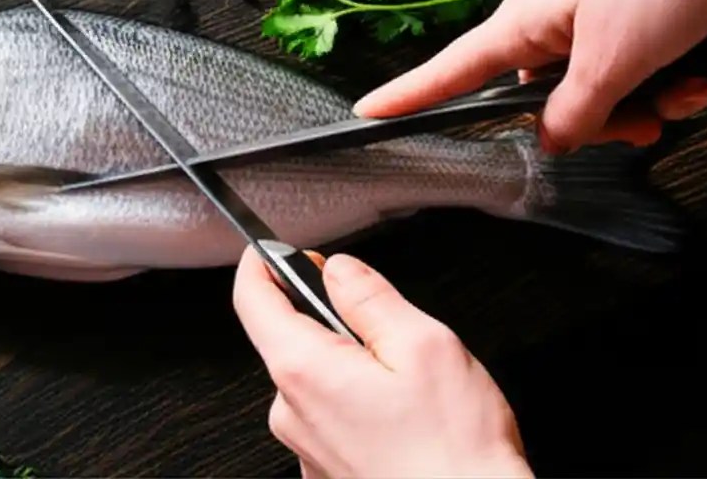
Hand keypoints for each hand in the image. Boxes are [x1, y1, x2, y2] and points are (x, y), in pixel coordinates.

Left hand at [233, 248, 530, 478]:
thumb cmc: (454, 452)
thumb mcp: (424, 345)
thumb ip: (371, 298)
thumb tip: (338, 270)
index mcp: (304, 368)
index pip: (251, 298)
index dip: (263, 263)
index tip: (277, 250)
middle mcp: (290, 411)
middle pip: (286, 337)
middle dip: (328, 321)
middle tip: (387, 331)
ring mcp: (305, 445)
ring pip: (314, 379)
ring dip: (349, 368)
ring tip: (405, 389)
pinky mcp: (324, 469)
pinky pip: (328, 417)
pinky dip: (357, 406)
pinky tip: (399, 421)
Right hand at [353, 0, 706, 153]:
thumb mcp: (615, 56)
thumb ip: (577, 112)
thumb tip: (551, 140)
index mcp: (524, 25)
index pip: (450, 72)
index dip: (407, 96)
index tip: (366, 114)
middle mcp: (556, 22)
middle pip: (551, 101)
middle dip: (604, 122)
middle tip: (646, 120)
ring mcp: (601, 16)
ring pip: (608, 90)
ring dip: (654, 100)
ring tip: (689, 83)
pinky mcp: (645, 12)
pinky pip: (648, 69)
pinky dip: (680, 79)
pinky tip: (703, 71)